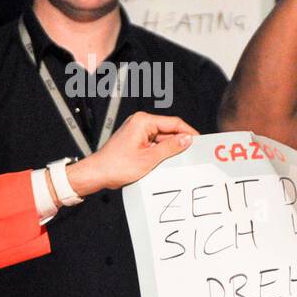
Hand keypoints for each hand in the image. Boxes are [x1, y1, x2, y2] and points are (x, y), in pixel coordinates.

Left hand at [68, 112, 196, 195]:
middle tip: (191, 154)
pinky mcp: (136, 141)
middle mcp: (140, 123)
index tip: (199, 142)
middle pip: (168, 130)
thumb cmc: (115, 165)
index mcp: (143, 122)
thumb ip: (170, 147)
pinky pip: (155, 144)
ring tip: (176, 161)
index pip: (173, 123)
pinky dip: (161, 153)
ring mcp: (137, 132)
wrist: (97, 174)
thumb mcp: (149, 158)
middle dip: (179, 142)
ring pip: (162, 139)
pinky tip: (164, 162)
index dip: (188, 132)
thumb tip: (186, 139)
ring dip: (170, 149)